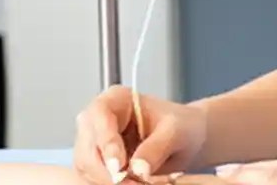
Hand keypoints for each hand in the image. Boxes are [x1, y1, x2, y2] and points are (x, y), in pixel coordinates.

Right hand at [75, 86, 208, 184]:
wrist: (188, 140)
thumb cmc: (181, 125)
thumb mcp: (176, 131)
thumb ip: (157, 147)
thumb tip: (138, 168)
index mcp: (115, 99)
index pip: (99, 115)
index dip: (106, 142)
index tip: (119, 167)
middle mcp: (98, 120)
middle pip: (88, 148)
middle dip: (109, 172)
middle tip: (136, 184)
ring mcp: (95, 144)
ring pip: (88, 169)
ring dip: (110, 182)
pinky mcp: (98, 165)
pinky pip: (94, 180)